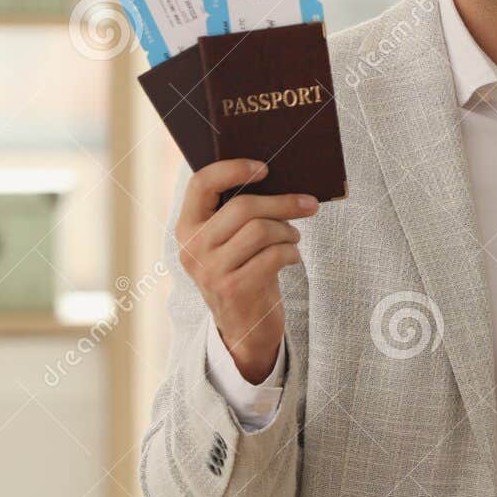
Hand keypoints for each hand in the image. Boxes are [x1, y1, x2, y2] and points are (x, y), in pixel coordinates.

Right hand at [175, 159, 318, 383]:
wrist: (243, 328)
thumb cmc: (242, 271)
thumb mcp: (228, 242)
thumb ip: (237, 213)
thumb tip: (276, 177)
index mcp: (187, 227)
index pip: (201, 183)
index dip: (233, 169)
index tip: (265, 168)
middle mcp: (193, 247)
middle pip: (243, 207)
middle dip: (283, 203)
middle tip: (309, 203)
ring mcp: (211, 270)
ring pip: (261, 230)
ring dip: (288, 231)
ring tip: (293, 237)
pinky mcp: (234, 289)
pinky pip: (273, 256)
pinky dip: (290, 252)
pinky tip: (291, 257)